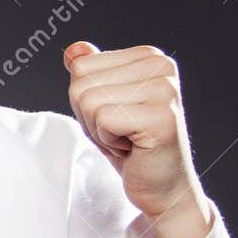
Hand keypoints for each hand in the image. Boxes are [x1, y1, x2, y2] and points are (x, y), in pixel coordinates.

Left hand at [64, 41, 213, 237]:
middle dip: (90, 117)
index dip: (87, 100)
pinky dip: (108, 142)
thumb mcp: (104, 103)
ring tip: (128, 139)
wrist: (164, 187)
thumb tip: (73, 50)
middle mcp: (161, 66)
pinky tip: (133, 148)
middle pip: (81, 83)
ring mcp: (164, 90)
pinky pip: (102, 120)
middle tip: (122, 132)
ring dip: (99, 131)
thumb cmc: (133, 146)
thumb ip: (90, 73)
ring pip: (88, 102)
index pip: (81, 66)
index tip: (117, 116)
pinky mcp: (161, 117)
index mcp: (149, 56)